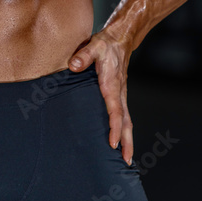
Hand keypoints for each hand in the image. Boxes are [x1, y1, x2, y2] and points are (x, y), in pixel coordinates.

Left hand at [68, 30, 133, 164]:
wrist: (120, 39)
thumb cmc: (106, 44)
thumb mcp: (94, 46)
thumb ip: (83, 56)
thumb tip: (73, 66)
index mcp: (112, 85)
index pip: (115, 110)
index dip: (114, 127)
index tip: (113, 143)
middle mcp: (119, 93)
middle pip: (126, 122)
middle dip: (127, 142)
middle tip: (126, 161)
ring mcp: (121, 95)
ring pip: (127, 121)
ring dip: (128, 140)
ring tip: (126, 159)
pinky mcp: (119, 95)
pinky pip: (124, 116)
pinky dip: (125, 131)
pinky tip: (121, 141)